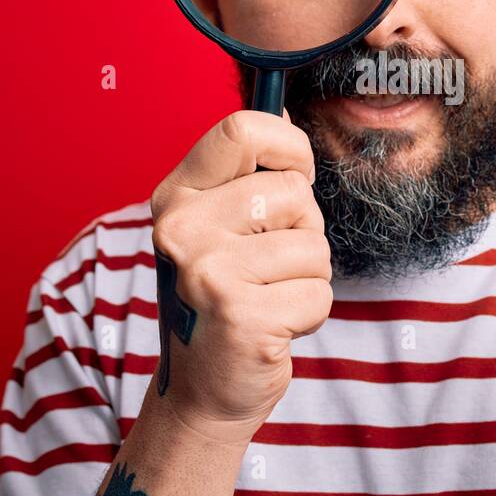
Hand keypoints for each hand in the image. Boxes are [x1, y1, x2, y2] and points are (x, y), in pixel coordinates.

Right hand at [148, 109, 332, 443]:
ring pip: (314, 246)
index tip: (293, 177)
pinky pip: (319, 294)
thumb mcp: (222, 227)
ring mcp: (206, 272)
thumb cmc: (224, 298)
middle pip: (293, 193)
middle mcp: (181, 228)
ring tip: (268, 298)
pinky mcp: (240, 316)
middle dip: (304, 231)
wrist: (203, 390)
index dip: (289, 148)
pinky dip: (309, 315)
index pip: (242, 128)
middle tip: (269, 267)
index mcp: (176, 195)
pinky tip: (272, 329)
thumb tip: (282, 105)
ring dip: (308, 278)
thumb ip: (248, 173)